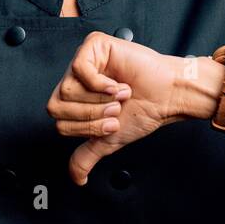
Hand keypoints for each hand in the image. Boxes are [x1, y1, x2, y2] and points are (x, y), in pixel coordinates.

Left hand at [46, 31, 187, 185]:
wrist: (168, 97)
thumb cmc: (142, 111)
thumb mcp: (109, 140)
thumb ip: (87, 156)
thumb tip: (77, 178)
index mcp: (74, 99)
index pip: (58, 121)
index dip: (87, 127)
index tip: (114, 122)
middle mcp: (75, 78)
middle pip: (57, 106)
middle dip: (91, 115)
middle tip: (116, 109)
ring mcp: (83, 60)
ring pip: (66, 89)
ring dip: (99, 99)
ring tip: (120, 95)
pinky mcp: (94, 45)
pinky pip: (79, 69)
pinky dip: (100, 84)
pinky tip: (118, 84)